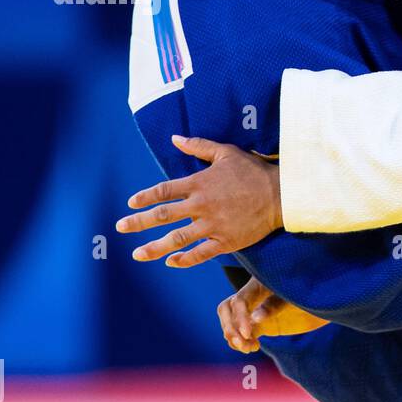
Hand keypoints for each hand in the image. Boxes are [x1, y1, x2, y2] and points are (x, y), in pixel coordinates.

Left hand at [116, 135, 282, 267]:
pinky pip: (200, 253)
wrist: (282, 194)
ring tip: (138, 254)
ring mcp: (212, 225)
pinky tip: (172, 262)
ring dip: (155, 247)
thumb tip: (174, 138)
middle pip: (163, 215)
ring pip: (177, 239)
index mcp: (199, 183)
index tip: (131, 204)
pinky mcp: (226, 241)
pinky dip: (184, 259)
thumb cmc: (254, 171)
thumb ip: (198, 146)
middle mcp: (201, 205)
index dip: (145, 197)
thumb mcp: (226, 152)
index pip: (164, 190)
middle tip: (120, 227)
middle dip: (139, 222)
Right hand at [217, 276, 328, 353]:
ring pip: (232, 322)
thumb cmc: (314, 292)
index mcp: (260, 284)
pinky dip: (242, 341)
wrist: (331, 301)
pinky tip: (252, 347)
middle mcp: (255, 296)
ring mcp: (258, 310)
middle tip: (243, 342)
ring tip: (249, 348)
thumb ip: (276, 306)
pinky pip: (244, 332)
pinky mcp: (264, 324)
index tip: (248, 334)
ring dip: (234, 336)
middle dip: (230, 326)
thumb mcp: (296, 296)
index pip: (239, 300)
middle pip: (227, 309)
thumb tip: (255, 319)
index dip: (239, 317)